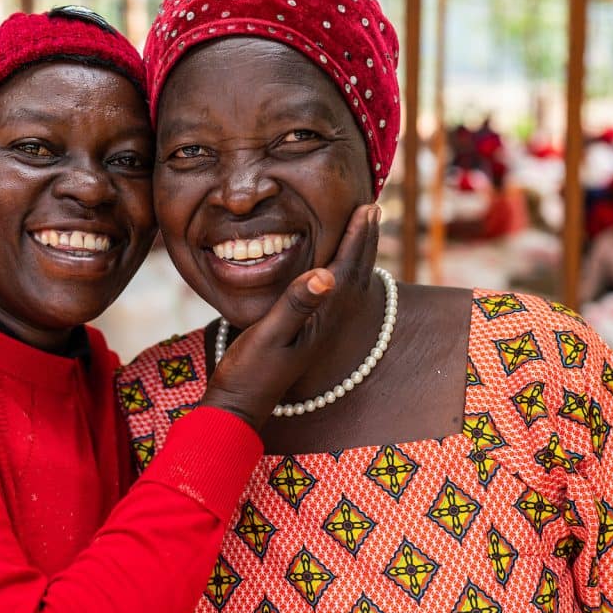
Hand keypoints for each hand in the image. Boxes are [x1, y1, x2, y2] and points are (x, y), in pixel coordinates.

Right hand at [202, 204, 378, 429]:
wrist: (239, 406)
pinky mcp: (306, 331)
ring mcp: (318, 328)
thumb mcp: (269, 336)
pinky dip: (337, 269)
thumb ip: (296, 305)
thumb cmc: (249, 373)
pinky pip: (330, 292)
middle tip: (373, 207)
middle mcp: (326, 322)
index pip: (345, 268)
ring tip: (360, 229)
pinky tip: (330, 266)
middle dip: (364, 239)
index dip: (356, 237)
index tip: (367, 207)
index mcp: (321, 317)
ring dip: (355, 253)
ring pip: (345, 282)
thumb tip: (326, 275)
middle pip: (354, 273)